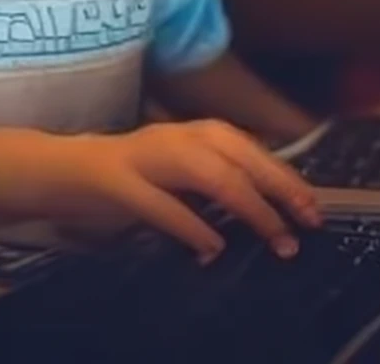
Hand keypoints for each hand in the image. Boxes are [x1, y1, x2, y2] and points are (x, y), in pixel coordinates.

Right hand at [61, 119, 321, 261]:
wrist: (66, 169)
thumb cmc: (133, 173)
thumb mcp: (182, 168)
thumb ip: (218, 177)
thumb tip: (272, 203)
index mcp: (195, 131)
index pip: (251, 149)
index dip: (286, 176)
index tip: (314, 206)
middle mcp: (177, 136)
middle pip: (239, 157)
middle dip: (279, 188)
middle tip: (307, 221)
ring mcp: (148, 156)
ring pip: (210, 175)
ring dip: (248, 207)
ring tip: (275, 238)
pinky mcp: (119, 182)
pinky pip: (162, 204)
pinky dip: (192, 226)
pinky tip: (213, 248)